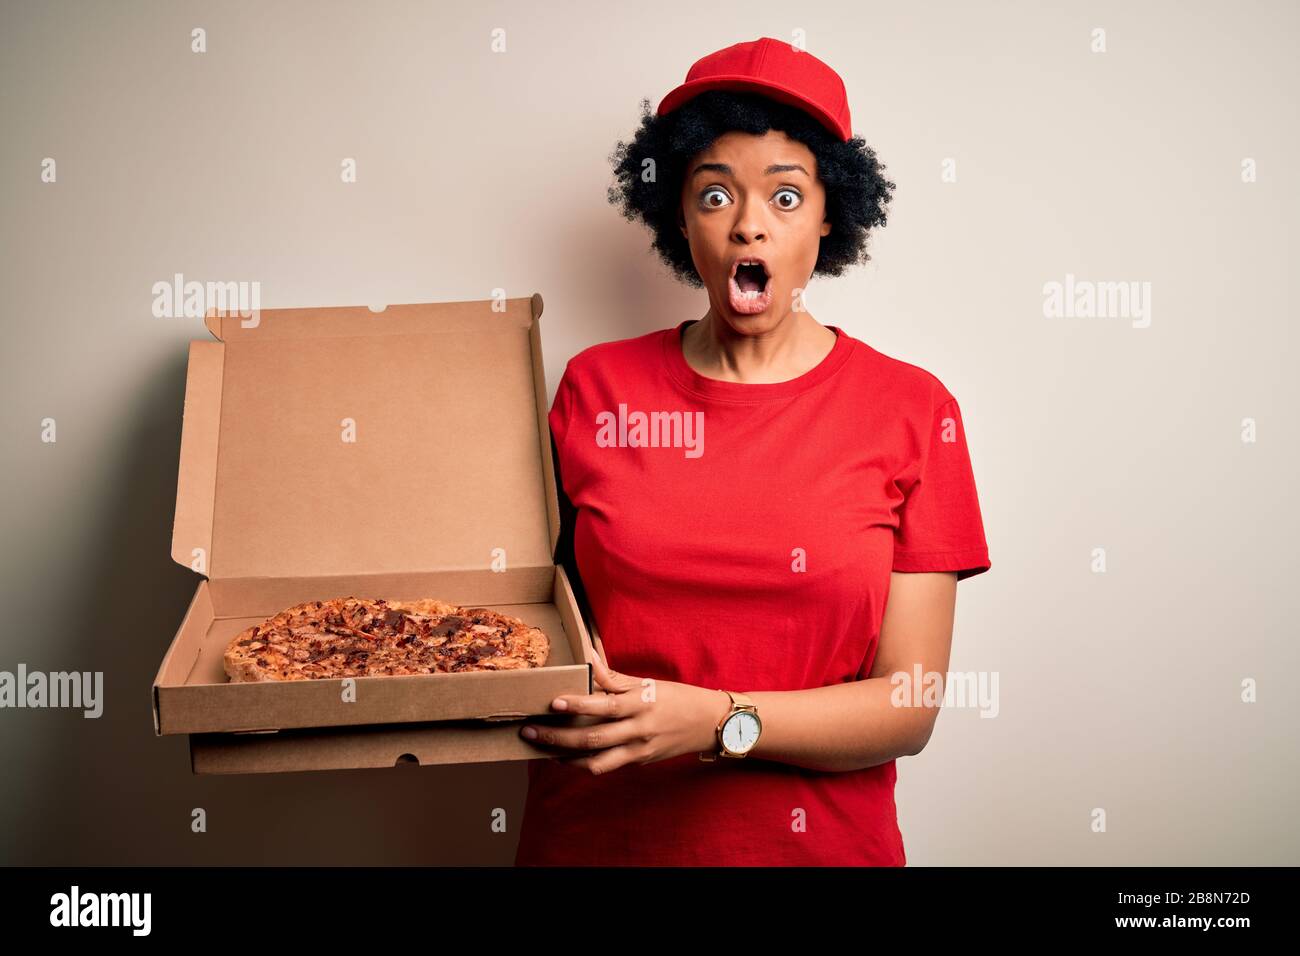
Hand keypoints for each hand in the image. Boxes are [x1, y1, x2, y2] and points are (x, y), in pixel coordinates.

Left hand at [519, 651, 730, 774]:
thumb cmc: (675, 698)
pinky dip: (584, 763)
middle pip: (593, 739)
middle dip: (557, 738)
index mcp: (640, 703)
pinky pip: (606, 766)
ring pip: (596, 762)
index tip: (554, 702)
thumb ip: (613, 677)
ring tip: (542, 749)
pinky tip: (566, 756)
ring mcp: (638, 750)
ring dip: (565, 757)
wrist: (708, 723)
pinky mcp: (639, 762)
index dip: (578, 706)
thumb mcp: (646, 683)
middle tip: (530, 732)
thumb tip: (588, 656)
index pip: (605, 705)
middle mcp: (638, 729)